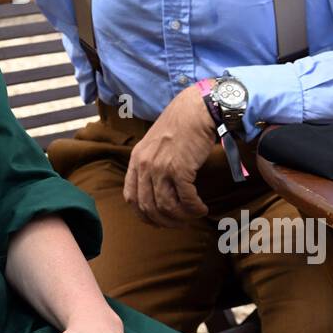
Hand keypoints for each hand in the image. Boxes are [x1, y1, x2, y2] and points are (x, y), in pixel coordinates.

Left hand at [123, 86, 214, 226]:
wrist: (196, 109)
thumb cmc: (180, 125)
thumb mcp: (154, 144)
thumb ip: (151, 163)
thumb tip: (157, 190)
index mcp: (136, 160)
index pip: (131, 197)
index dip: (143, 214)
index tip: (157, 220)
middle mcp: (144, 165)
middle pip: (148, 207)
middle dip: (164, 221)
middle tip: (179, 223)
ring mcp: (161, 168)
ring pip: (167, 207)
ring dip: (182, 217)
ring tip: (193, 215)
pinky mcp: (180, 169)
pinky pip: (185, 199)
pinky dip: (194, 209)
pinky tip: (201, 208)